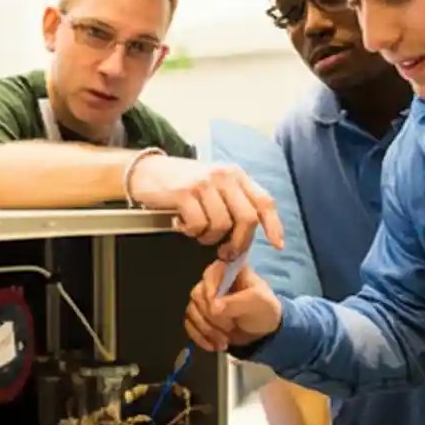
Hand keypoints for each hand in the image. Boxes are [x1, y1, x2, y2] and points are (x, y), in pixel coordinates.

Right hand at [129, 156, 283, 258]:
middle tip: (225, 253)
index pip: (264, 201)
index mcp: (236, 175)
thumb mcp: (214, 185)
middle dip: (239, 243)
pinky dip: (191, 232)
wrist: (148, 170)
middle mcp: (224, 176)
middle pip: (247, 219)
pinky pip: (198, 225)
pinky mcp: (185, 193)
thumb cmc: (184, 183)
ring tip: (197, 232)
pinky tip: (182, 225)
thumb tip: (248, 237)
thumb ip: (234, 202)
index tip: (276, 245)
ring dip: (209, 238)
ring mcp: (204, 183)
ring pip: (222, 226)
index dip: (273, 225)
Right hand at [184, 260, 281, 351]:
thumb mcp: (257, 302)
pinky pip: (190, 324)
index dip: (210, 292)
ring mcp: (205, 299)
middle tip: (229, 328)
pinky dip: (200, 337)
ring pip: (192, 311)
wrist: (265, 332)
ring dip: (206, 329)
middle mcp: (213, 282)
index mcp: (228, 270)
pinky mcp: (201, 316)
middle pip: (198, 295)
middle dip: (212, 317)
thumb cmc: (265, 310)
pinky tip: (213, 346)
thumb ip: (235, 302)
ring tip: (224, 341)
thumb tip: (214, 308)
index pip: (209, 275)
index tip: (218, 310)